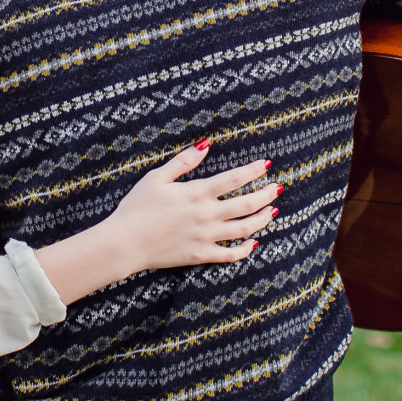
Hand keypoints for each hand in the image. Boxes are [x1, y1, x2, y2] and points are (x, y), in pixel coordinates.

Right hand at [33, 142, 278, 304]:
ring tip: (273, 211)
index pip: (234, 179)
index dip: (253, 171)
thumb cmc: (137, 207)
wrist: (124, 242)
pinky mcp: (200, 255)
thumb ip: (183, 162)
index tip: (266, 164)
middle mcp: (207, 215)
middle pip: (246, 204)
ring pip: (244, 229)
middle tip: (277, 188)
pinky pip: (230, 254)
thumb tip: (205, 145)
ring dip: (262, 219)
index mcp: (197, 193)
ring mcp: (206, 237)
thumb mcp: (157, 178)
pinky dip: (245, 250)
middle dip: (265, 195)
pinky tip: (254, 244)